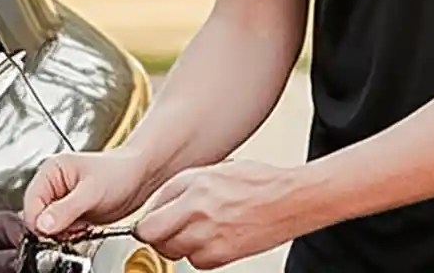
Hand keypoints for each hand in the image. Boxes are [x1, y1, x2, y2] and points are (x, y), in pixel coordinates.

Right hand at [22, 149, 156, 236]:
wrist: (140, 177)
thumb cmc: (120, 172)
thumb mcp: (92, 191)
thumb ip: (66, 209)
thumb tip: (43, 226)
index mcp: (50, 171)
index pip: (31, 204)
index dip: (41, 222)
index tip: (56, 231)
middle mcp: (52, 185)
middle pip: (37, 217)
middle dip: (53, 229)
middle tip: (74, 228)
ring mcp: (61, 200)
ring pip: (48, 227)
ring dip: (63, 234)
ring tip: (83, 226)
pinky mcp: (71, 213)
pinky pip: (62, 231)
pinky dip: (71, 235)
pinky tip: (86, 228)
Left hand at [133, 160, 301, 269]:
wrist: (289, 200)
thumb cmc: (256, 181)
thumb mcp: (210, 170)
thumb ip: (177, 188)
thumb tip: (156, 205)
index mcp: (194, 194)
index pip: (148, 223)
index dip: (145, 224)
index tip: (146, 223)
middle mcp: (200, 219)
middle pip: (159, 242)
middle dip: (158, 235)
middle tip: (167, 226)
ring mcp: (212, 241)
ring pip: (176, 253)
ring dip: (178, 244)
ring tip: (194, 227)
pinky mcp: (225, 257)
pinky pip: (198, 262)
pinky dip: (198, 253)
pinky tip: (209, 237)